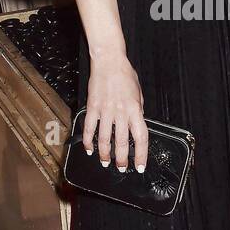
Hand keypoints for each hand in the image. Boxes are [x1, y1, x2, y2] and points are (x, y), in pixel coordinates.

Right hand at [84, 52, 148, 171]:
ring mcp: (105, 110)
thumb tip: (135, 125)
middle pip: (121, 142)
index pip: (141, 137)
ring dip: (105, 154)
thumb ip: (137, 110)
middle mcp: (120, 112)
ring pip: (104, 139)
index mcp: (135, 109)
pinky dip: (88, 141)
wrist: (109, 61)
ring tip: (105, 162)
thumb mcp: (139, 93)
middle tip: (120, 168)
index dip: (141, 154)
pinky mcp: (92, 107)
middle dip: (121, 159)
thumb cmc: (125, 75)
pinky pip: (89, 128)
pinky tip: (89, 149)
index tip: (140, 166)